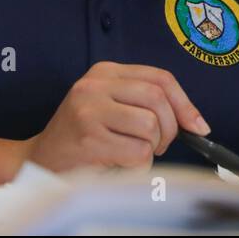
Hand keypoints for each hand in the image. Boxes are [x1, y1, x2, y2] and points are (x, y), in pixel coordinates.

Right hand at [23, 62, 208, 172]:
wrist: (40, 159)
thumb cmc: (83, 135)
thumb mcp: (110, 104)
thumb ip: (145, 103)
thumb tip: (195, 122)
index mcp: (105, 72)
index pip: (160, 78)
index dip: (185, 104)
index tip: (198, 126)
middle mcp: (95, 85)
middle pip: (158, 99)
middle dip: (170, 128)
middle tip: (159, 145)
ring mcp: (89, 111)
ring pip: (150, 127)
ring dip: (151, 148)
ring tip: (133, 152)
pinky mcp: (88, 140)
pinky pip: (137, 153)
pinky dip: (138, 165)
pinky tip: (120, 163)